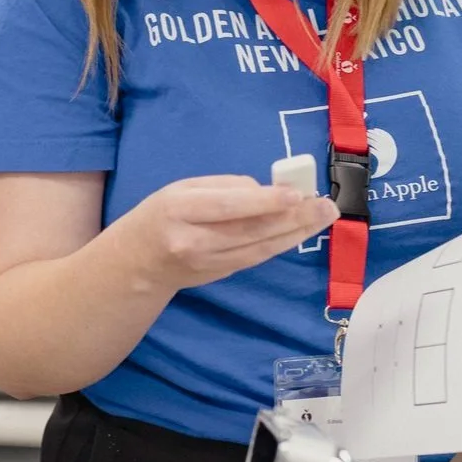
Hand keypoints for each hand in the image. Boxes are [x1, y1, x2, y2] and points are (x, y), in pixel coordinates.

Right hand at [117, 175, 338, 292]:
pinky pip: (256, 257)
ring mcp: (208, 263)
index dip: (263, 202)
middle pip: (250, 230)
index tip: (296, 195)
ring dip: (296, 232)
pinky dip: (281, 243)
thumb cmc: (159, 216)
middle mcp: (192, 241)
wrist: (136, 265)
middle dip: (293, 218)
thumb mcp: (180, 189)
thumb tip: (267, 191)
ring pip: (259, 247)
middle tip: (326, 206)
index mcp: (177, 209)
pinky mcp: (221, 275)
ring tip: (323, 217)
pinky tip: (300, 231)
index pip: (226, 206)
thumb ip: (222, 187)